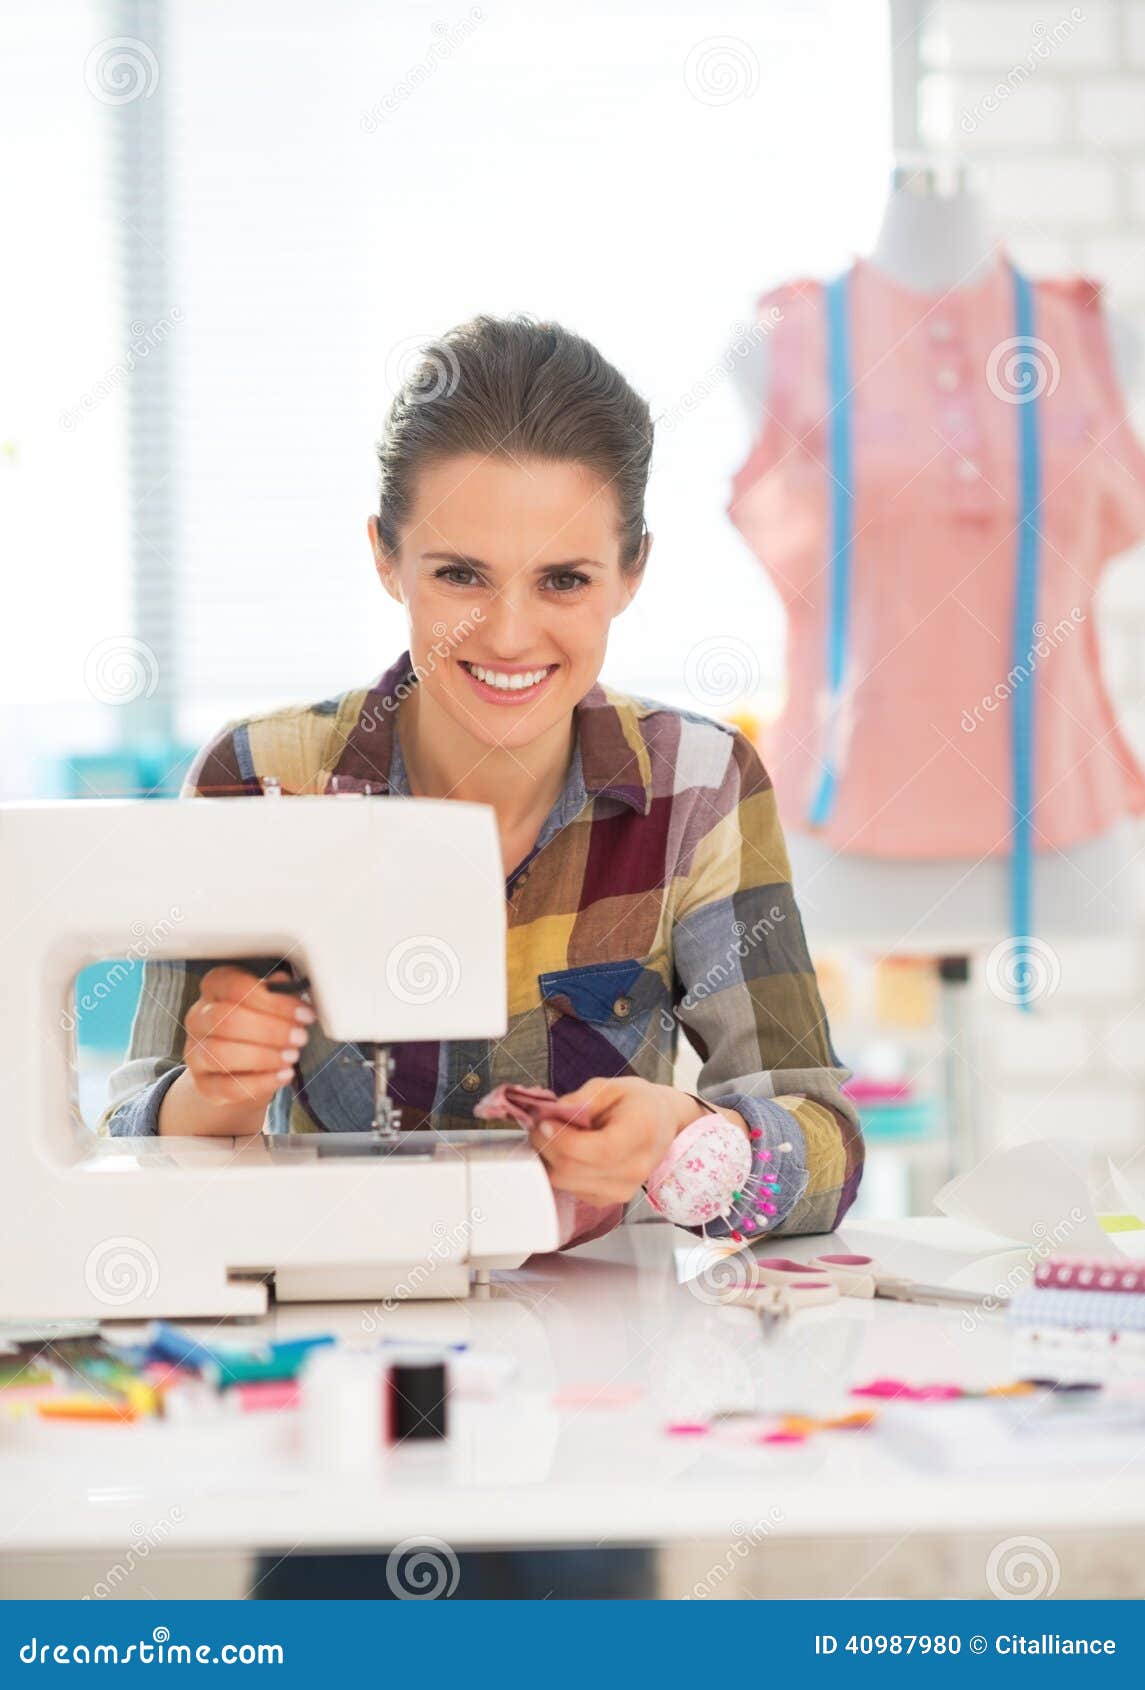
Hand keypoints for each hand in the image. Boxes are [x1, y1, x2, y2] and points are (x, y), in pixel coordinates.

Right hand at [182, 966, 315, 1106]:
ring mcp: (195, 1052)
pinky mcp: (202, 1084)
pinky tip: (284, 1075)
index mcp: (214, 988)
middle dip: (269, 1030)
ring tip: (292, 1056)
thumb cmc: (256, 1027)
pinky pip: (227, 1086)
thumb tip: (288, 986)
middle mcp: (198, 1018)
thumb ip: (278, 993)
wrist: (237, 1070)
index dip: (273, 1001)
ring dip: (263, 1056)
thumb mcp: (269, 1004)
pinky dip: (260, 1082)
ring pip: (220, 1054)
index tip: (304, 1014)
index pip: (235, 987)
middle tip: (300, 1037)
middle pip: (226, 1019)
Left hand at [527, 1077, 695, 1207]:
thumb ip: (580, 1100)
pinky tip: (566, 1151)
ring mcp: (622, 1190)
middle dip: (547, 1146)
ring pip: (566, 1183)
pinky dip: (560, 1170)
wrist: (661, 1124)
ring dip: (549, 1159)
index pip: (597, 1150)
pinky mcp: (608, 1199)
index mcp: (641, 1133)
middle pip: (574, 1170)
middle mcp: (635, 1168)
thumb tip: (551, 1113)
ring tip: (551, 1136)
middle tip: (539, 1125)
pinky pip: (571, 1190)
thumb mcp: (610, 1087)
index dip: (562, 1138)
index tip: (544, 1122)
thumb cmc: (637, 1103)